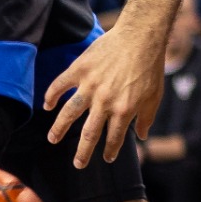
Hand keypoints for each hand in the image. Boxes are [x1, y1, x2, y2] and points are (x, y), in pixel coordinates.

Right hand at [42, 15, 168, 166]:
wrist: (140, 38)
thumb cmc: (150, 67)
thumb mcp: (154, 97)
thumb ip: (146, 118)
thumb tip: (142, 136)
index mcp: (124, 110)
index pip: (114, 137)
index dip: (110, 150)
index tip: (106, 158)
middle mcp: (104, 102)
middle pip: (89, 133)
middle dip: (83, 151)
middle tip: (78, 164)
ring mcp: (90, 86)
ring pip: (70, 113)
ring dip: (59, 128)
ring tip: (52, 139)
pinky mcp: (80, 69)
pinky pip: (61, 85)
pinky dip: (51, 95)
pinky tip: (46, 105)